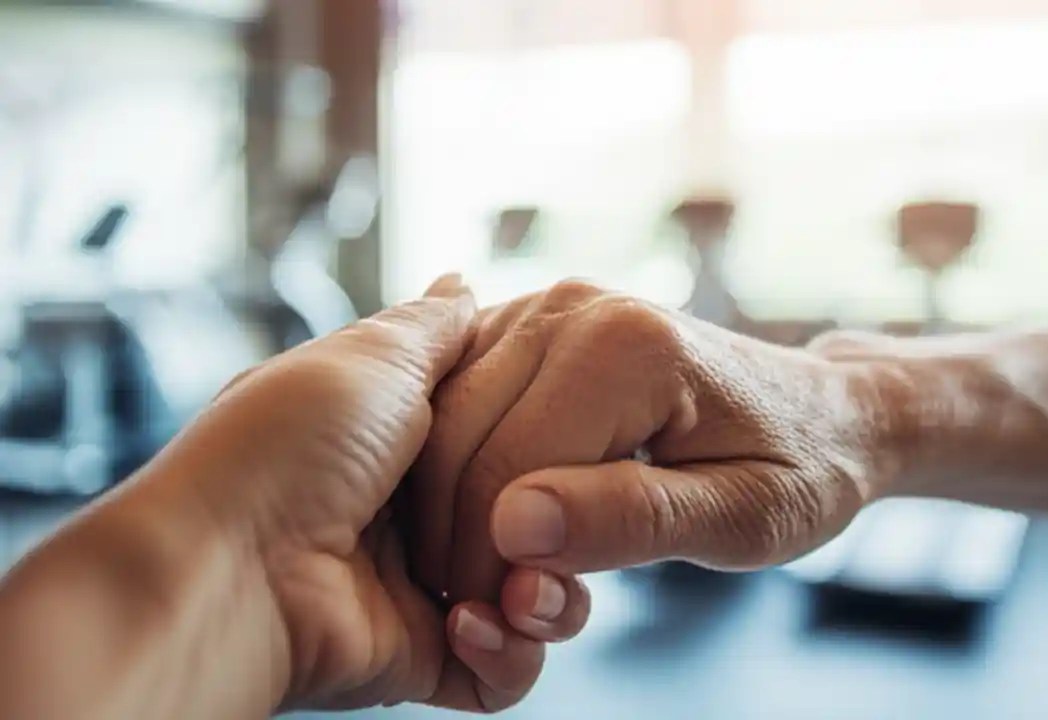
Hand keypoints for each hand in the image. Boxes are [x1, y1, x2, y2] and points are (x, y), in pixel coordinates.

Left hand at [148, 276, 547, 711]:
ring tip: (519, 586)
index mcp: (396, 435)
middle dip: (560, 517)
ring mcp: (421, 586)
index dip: (544, 426)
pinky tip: (472, 625)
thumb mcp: (371, 358)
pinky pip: (502, 666)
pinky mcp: (424, 654)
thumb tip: (463, 284)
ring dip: (546, 591)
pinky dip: (508, 650)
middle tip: (559, 511)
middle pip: (531, 511)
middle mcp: (413, 510)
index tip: (577, 421)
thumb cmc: (283, 452)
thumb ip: (433, 329)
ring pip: (532, 590)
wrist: (230, 572)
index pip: (504, 427)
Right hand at [411, 281, 905, 616]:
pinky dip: (456, 469)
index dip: (490, 564)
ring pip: (440, 424)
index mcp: (629, 347)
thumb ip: (633, 521)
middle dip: (459, 543)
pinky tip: (499, 520)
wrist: (821, 413)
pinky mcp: (528, 325)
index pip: (507, 469)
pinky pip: (454, 402)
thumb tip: (513, 528)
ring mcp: (544, 308)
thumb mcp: (744, 519)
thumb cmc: (797, 470)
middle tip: (500, 616)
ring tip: (504, 572)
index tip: (513, 627)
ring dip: (449, 510)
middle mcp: (573, 308)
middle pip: (456, 443)